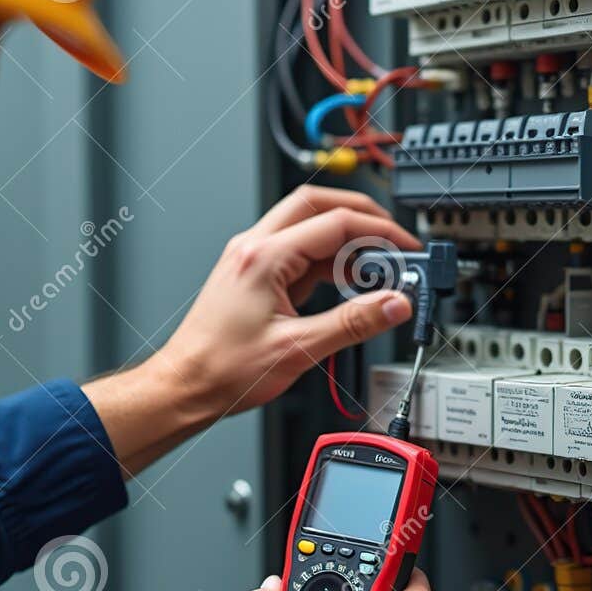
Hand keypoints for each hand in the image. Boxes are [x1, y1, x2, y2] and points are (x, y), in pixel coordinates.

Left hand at [154, 184, 418, 421]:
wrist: (185, 386)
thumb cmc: (221, 369)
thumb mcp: (298, 348)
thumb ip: (353, 323)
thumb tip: (392, 305)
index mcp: (263, 257)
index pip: (335, 222)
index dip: (379, 232)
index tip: (406, 248)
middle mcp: (254, 248)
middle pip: (317, 204)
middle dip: (361, 215)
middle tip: (393, 239)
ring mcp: (252, 258)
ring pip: (306, 226)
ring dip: (344, 240)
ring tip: (374, 271)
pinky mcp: (253, 274)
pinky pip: (298, 252)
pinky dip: (327, 261)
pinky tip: (345, 284)